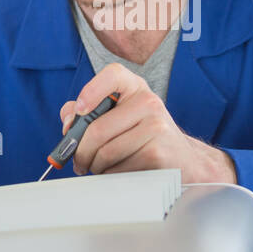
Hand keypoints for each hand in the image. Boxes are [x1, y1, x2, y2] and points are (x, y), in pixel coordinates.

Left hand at [58, 63, 236, 183]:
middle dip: (80, 152)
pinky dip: (111, 176)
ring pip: (105, 153)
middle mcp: (149, 102)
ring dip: (95, 167)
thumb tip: (68, 120)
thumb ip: (88, 113)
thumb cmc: (144, 138)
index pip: (113, 75)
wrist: (184, 161)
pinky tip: (119, 172)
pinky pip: (119, 169)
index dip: (91, 91)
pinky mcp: (158, 153)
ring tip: (100, 167)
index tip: (79, 111)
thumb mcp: (120, 117)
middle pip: (96, 129)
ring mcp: (156, 127)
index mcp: (136, 88)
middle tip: (79, 162)